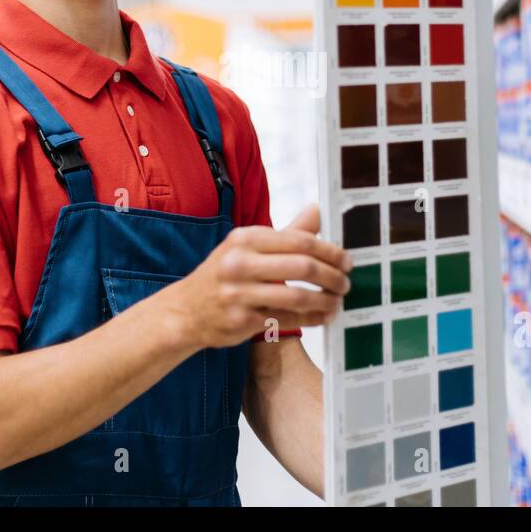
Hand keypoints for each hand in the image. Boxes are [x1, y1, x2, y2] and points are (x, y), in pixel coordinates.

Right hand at [166, 204, 351, 348]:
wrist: (184, 311)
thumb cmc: (222, 274)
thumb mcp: (247, 247)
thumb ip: (286, 232)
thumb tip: (317, 211)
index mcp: (245, 239)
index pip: (300, 240)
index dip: (330, 251)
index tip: (346, 260)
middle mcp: (240, 263)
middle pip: (303, 267)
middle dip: (332, 276)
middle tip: (346, 283)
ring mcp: (239, 293)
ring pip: (298, 297)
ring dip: (326, 300)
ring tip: (338, 301)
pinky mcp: (242, 320)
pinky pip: (288, 319)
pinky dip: (312, 319)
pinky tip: (323, 316)